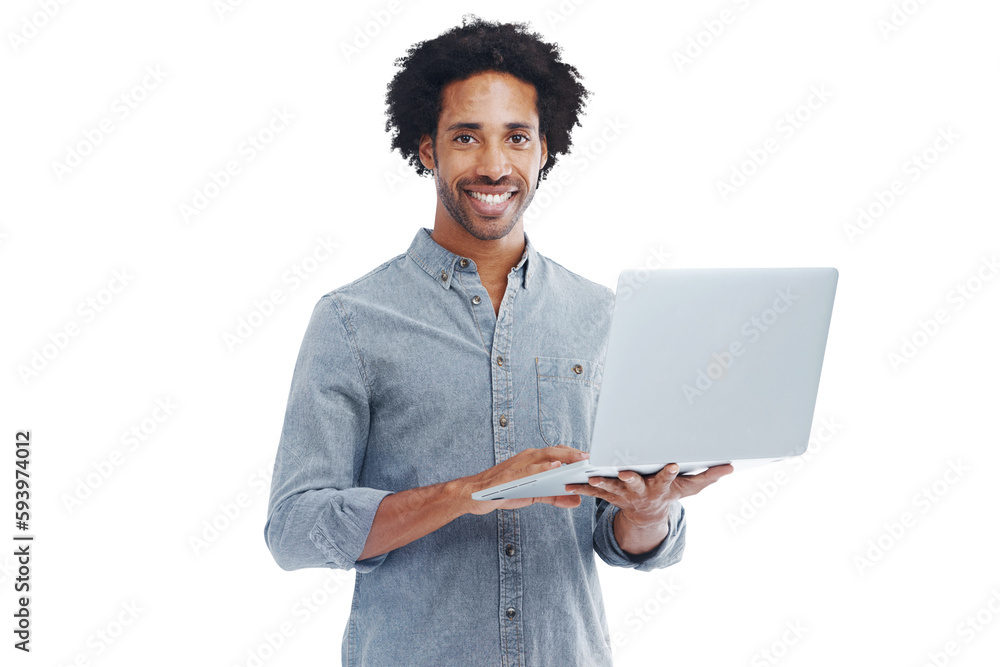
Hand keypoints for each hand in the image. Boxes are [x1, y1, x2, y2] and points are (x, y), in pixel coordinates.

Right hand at [462, 445, 588, 514]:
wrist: (474, 494)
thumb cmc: (502, 491)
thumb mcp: (532, 495)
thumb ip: (554, 497)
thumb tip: (577, 501)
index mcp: (533, 460)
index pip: (558, 453)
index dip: (575, 454)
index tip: (592, 458)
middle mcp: (527, 458)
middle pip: (555, 451)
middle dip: (574, 453)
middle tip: (592, 458)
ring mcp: (519, 464)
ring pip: (544, 455)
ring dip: (564, 457)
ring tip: (580, 460)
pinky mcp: (511, 474)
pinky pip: (529, 468)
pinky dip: (543, 467)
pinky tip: (554, 468)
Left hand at [565, 463, 733, 525]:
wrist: (649, 515)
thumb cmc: (671, 494)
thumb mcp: (691, 488)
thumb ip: (708, 476)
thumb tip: (730, 466)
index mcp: (661, 486)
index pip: (667, 478)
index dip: (670, 472)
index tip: (672, 464)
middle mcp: (642, 491)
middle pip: (635, 484)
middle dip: (629, 479)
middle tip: (622, 472)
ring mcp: (624, 495)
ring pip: (611, 488)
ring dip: (600, 483)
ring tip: (589, 477)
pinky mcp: (609, 495)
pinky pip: (594, 492)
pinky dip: (581, 488)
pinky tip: (568, 484)